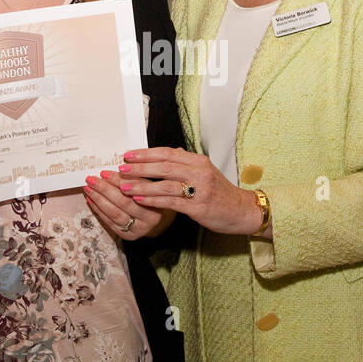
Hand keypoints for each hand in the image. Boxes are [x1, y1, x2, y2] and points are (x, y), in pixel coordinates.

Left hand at [83, 169, 170, 239]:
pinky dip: (98, 210)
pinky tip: (91, 200)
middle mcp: (150, 219)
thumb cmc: (148, 194)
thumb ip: (135, 177)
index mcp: (158, 202)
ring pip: (115, 213)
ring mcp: (138, 229)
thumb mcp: (147, 184)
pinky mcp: (128, 235)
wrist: (152, 216)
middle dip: (105, 189)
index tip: (104, 172)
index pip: (135, 189)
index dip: (117, 180)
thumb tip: (114, 167)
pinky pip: (110, 222)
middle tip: (91, 179)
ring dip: (99, 199)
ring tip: (88, 188)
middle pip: (124, 202)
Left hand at [116, 147, 263, 236]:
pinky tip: (140, 199)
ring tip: (124, 186)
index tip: (128, 155)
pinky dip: (153, 199)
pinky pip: (171, 201)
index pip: (167, 153)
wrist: (242, 211)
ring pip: (165, 184)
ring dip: (142, 185)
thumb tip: (169, 150)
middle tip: (121, 169)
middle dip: (139, 167)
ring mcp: (200, 189)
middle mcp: (199, 172)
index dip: (146, 154)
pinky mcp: (198, 207)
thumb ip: (186, 162)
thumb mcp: (205, 172)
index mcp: (199, 161)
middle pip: (164, 166)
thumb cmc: (220, 193)